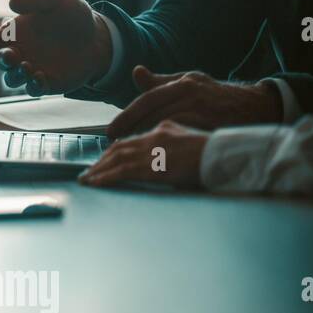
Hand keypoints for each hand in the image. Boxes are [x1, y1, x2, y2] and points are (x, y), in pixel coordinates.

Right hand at [0, 0, 113, 93]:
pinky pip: (33, 89)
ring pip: (12, 79)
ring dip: (16, 75)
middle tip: (11, 55)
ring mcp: (30, 69)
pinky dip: (33, 86)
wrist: (96, 35)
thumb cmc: (69, 13)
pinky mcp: (46, 82)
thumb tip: (12, 2)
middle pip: (1, 62)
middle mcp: (18, 53)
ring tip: (28, 67)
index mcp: (12, 33)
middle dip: (3, 60)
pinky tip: (40, 78)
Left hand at [79, 120, 209, 188]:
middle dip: (102, 161)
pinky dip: (106, 177)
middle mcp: (153, 138)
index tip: (105, 158)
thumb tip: (162, 139)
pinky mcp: (153, 168)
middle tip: (90, 171)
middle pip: (119, 148)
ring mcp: (152, 153)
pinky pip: (122, 172)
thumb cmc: (215, 151)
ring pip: (117, 160)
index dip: (115, 149)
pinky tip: (95, 183)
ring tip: (87, 179)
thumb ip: (172, 136)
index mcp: (162, 130)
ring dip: (99, 170)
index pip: (132, 140)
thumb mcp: (189, 136)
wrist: (225, 156)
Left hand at [106, 66, 281, 138]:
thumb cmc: (217, 95)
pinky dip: (167, 146)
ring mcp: (203, 109)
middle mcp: (191, 93)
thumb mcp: (191, 82)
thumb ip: (161, 82)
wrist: (257, 106)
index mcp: (183, 82)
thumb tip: (136, 72)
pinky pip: (183, 137)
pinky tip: (154, 156)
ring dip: (145, 139)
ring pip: (165, 125)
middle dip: (130, 130)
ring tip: (129, 152)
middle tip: (114, 145)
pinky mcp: (211, 125)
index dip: (127, 116)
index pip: (147, 99)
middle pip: (152, 113)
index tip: (111, 130)